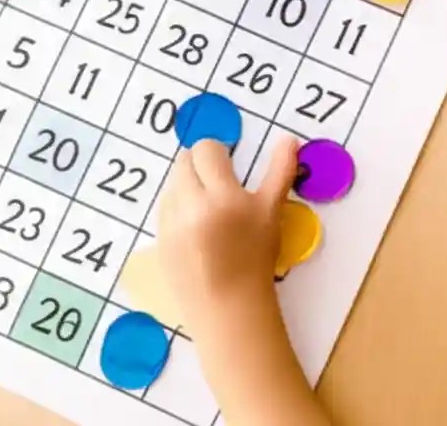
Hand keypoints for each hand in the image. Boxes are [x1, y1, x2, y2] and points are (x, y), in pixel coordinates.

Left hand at [158, 136, 299, 332]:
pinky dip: (177, 207)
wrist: (229, 307)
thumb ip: (280, 171)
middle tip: (218, 183)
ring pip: (172, 183)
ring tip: (207, 207)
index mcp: (221, 196)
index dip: (218, 153)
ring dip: (186, 184)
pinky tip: (195, 227)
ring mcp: (169, 223)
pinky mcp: (158, 239)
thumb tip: (288, 139)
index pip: (206, 149)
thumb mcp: (272, 213)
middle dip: (200, 165)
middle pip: (184, 160)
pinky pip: (163, 207)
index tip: (228, 165)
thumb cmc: (256, 258)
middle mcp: (190, 206)